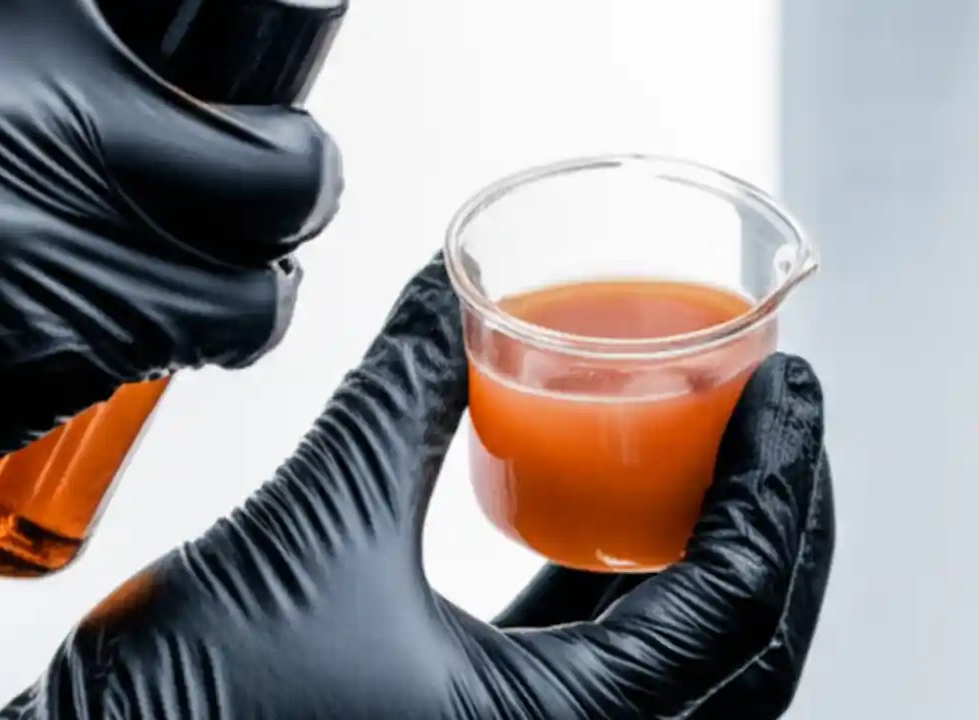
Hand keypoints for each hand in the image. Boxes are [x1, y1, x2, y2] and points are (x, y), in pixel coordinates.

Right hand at [0, 0, 339, 546]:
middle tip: (264, 185)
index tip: (256, 85)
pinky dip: (229, 326)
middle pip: (280, 148)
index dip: (264, 41)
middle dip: (295, 178)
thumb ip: (55, 53)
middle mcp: (15, 89)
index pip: (210, 4)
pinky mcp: (70, 333)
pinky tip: (170, 318)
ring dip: (262, 265)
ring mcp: (47, 218)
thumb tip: (211, 81)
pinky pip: (236, 320)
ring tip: (205, 263)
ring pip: (273, 246)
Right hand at [0, 255, 834, 719]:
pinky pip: (604, 678)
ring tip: (716, 461)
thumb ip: (397, 398)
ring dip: (715, 567)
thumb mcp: (315, 525)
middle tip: (779, 423)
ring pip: (683, 677)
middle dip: (780, 530)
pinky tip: (611, 529)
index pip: (728, 606)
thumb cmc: (189, 710)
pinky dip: (631, 601)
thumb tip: (450, 287)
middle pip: (743, 656)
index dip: (776, 486)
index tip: (788, 392)